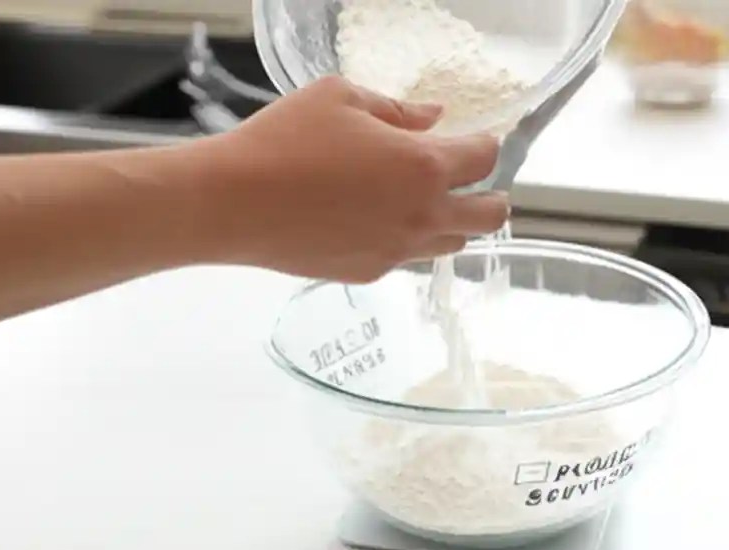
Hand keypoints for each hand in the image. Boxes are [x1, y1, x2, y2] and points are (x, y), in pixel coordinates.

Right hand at [189, 76, 508, 282]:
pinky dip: (407, 240)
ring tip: (426, 202)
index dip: (487, 145)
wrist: (234, 202)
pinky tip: (379, 220)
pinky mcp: (369, 272)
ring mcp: (397, 251)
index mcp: (424, 167)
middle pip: (490, 217)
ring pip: (451, 243)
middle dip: (494, 198)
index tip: (478, 140)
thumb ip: (397, 109)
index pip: (485, 159)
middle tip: (480, 185)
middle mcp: (422, 216)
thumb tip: (432, 117)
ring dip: (451, 222)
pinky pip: (406, 257)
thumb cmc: (285, 140)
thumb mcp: (342, 98)